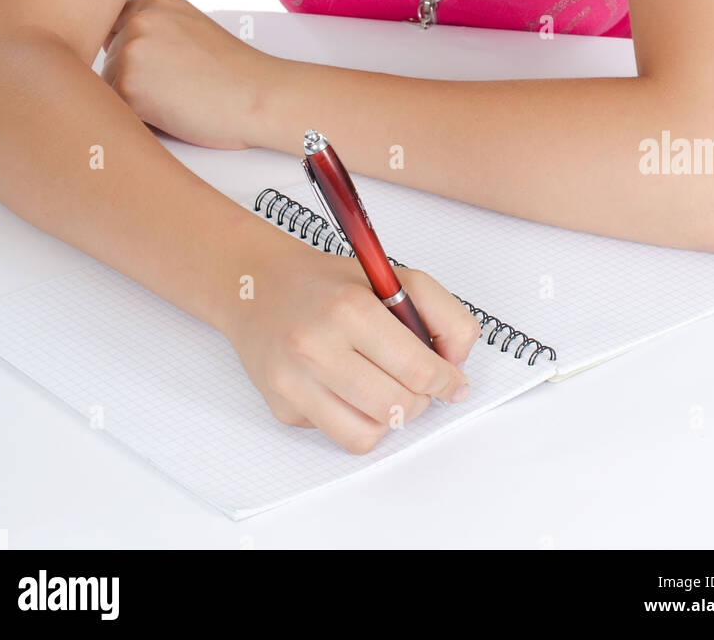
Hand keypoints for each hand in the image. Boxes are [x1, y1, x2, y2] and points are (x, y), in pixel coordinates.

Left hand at [100, 0, 274, 148]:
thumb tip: (115, 49)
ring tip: (175, 100)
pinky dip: (136, 118)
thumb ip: (157, 31)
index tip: (144, 66)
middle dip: (131, 77)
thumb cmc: (234, 75)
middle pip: (109, 57)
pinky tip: (169, 113)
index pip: (113, 23)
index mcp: (157, 3)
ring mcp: (131, 51)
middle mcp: (140, 21)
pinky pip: (115, 108)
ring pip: (108, 84)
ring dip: (132, 99)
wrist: (258, 96)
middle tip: (173, 88)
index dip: (124, 49)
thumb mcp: (193, 31)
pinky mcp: (127, 86)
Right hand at [225, 231, 482, 454]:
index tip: (453, 382)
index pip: (418, 368)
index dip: (446, 381)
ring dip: (391, 416)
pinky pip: (340, 436)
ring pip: (371, 433)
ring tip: (387, 388)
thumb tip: (456, 367)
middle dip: (421, 399)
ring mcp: (294, 381)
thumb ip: (440, 312)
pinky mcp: (282, 407)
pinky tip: (351, 392)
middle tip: (419, 383)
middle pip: (398, 406)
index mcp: (350, 307)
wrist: (258, 287)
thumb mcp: (391, 277)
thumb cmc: (330, 284)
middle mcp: (317, 345)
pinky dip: (357, 421)